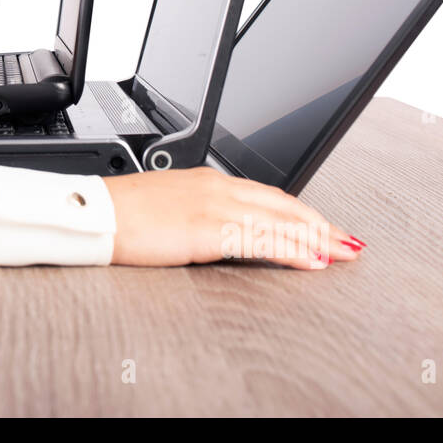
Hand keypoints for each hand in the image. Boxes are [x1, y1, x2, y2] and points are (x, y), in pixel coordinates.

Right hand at [103, 167, 365, 269]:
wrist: (94, 213)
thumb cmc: (120, 215)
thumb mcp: (166, 209)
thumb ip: (195, 216)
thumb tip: (214, 233)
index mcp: (207, 181)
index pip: (267, 195)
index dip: (300, 212)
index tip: (322, 227)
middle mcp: (216, 188)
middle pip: (283, 205)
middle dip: (320, 224)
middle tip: (348, 242)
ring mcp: (214, 206)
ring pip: (279, 220)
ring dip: (316, 237)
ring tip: (341, 253)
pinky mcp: (207, 228)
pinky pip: (261, 240)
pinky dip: (292, 249)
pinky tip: (311, 260)